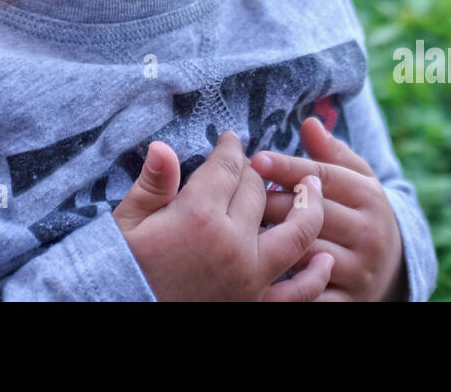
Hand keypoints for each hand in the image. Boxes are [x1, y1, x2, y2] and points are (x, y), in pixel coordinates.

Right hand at [112, 130, 334, 300]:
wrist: (124, 311)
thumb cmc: (124, 267)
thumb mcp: (128, 222)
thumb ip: (152, 184)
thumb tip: (162, 145)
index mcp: (199, 215)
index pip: (227, 167)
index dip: (230, 148)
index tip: (231, 139)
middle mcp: (232, 243)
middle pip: (258, 192)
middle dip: (257, 173)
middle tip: (255, 166)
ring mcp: (250, 277)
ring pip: (296, 233)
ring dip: (310, 207)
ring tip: (315, 188)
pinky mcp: (256, 306)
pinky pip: (298, 291)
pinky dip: (316, 275)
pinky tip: (326, 258)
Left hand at [252, 116, 406, 301]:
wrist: (393, 266)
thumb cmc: (358, 210)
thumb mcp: (354, 178)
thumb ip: (330, 152)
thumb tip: (309, 122)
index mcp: (370, 196)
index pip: (325, 177)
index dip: (289, 167)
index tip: (257, 159)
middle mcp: (369, 233)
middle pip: (314, 215)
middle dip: (275, 205)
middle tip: (238, 197)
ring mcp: (361, 269)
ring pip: (310, 253)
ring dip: (275, 242)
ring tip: (243, 231)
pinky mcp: (350, 300)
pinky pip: (313, 292)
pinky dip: (288, 282)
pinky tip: (262, 269)